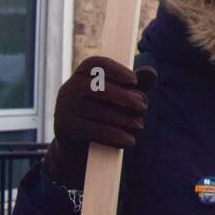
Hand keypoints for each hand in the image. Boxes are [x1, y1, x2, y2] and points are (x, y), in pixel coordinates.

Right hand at [43, 57, 156, 187]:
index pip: (95, 64)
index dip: (115, 69)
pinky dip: (114, 135)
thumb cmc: (103, 117)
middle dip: (123, 96)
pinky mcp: (64, 128)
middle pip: (96, 87)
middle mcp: (68, 89)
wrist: (78, 151)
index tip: (134, 80)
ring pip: (96, 110)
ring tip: (139, 125)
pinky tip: (129, 140)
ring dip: (122, 118)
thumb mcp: (119, 101)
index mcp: (81, 76)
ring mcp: (63, 108)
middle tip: (143, 105)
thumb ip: (133, 87)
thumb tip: (151, 72)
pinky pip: (92, 129)